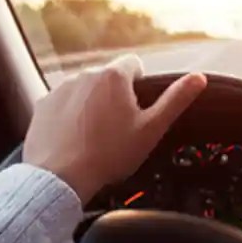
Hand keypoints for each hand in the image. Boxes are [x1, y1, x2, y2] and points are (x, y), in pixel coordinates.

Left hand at [25, 55, 206, 201]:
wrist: (61, 178)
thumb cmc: (110, 155)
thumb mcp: (151, 130)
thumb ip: (176, 100)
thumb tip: (199, 77)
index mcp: (113, 76)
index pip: (134, 64)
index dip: (140, 86)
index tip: (137, 111)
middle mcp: (84, 73)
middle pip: (108, 78)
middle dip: (114, 96)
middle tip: (118, 130)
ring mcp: (60, 88)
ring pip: (84, 90)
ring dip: (91, 105)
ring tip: (94, 138)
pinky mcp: (42, 104)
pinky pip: (62, 104)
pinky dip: (69, 116)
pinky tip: (73, 140)